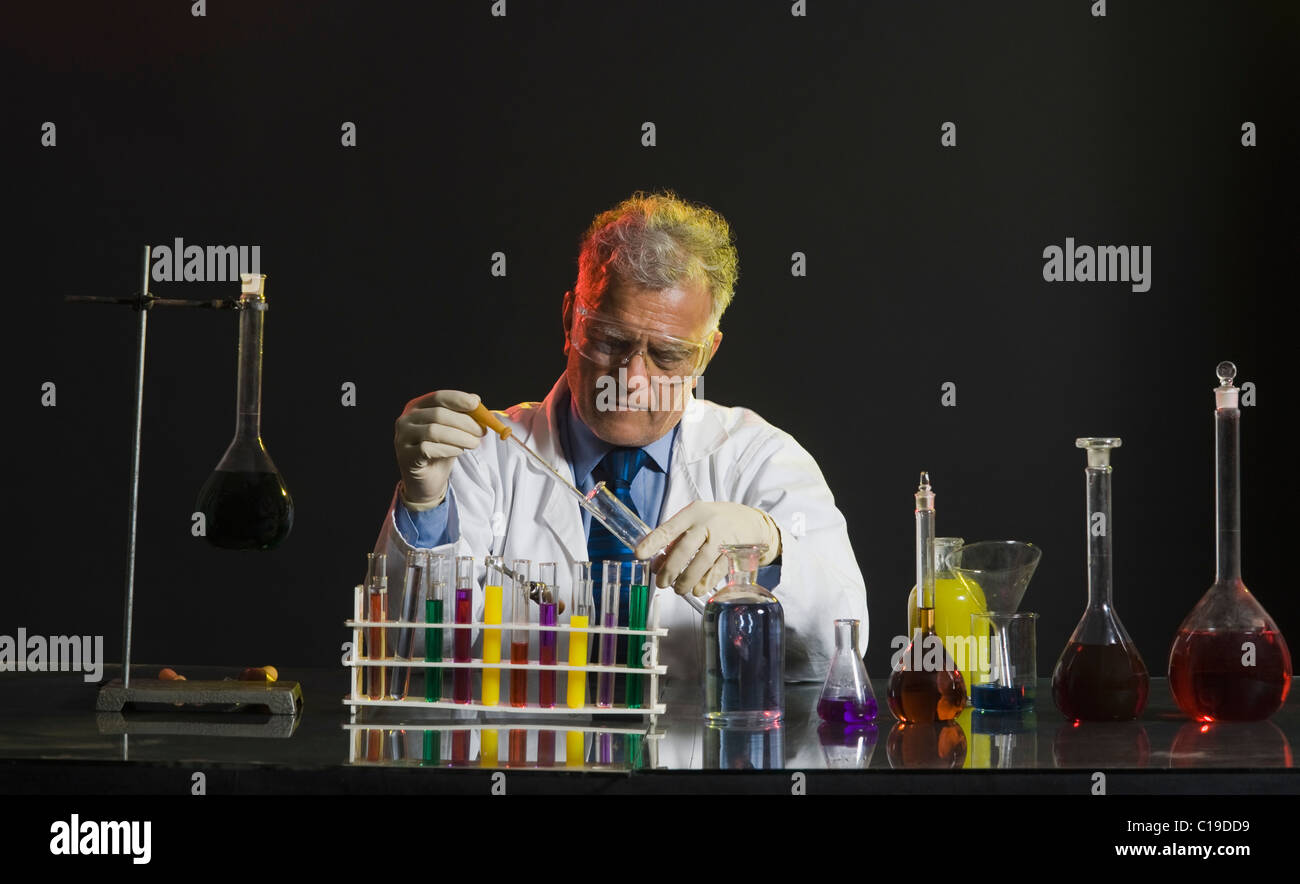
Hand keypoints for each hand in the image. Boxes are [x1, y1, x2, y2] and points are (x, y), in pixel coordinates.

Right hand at [393, 390, 485, 506]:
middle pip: (438, 414)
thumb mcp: (453, 431)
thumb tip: (475, 399)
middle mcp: (406, 419)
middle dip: (464, 422)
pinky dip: (448, 449)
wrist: (427, 480)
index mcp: (417, 407)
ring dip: (460, 437)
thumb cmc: (440, 451)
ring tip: (474, 443)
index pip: (438, 397)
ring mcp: (403, 437)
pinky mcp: (405, 455)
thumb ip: (462, 415)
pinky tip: (459, 451)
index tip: (475, 404)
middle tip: (481, 431)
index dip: (458, 399)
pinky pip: (427, 449)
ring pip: (434, 431)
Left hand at [634, 501, 780, 595]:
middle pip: (685, 548)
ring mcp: (722, 538)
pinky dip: (706, 582)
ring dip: (687, 579)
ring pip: (701, 561)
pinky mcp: (734, 552)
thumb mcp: (695, 521)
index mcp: (693, 513)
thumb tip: (657, 563)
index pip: (669, 528)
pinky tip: (697, 589)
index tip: (639, 554)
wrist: (751, 521)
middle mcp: (707, 524)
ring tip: (678, 589)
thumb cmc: (716, 521)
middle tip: (661, 583)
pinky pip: (718, 570)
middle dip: (670, 569)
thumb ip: (675, 539)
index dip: (653, 542)